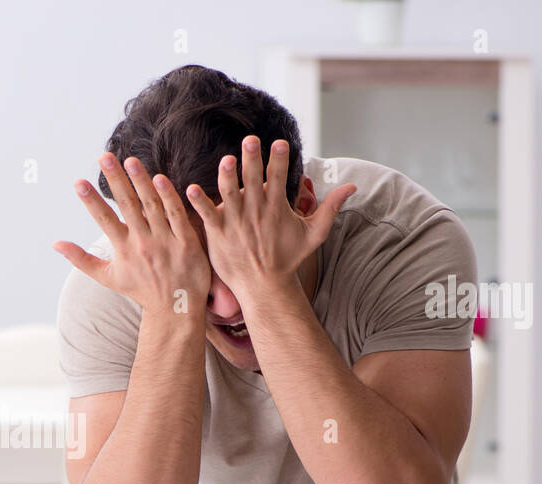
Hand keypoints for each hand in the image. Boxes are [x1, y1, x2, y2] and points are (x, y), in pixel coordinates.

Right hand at [53, 152, 210, 317]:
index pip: (104, 220)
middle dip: (115, 180)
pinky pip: (176, 215)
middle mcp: (142, 244)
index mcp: (123, 250)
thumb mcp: (108, 277)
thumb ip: (81, 259)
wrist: (176, 309)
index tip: (78, 182)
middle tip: (104, 156)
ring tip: (130, 160)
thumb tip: (55, 244)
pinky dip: (169, 197)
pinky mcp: (187, 242)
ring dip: (140, 181)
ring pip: (152, 206)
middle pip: (127, 206)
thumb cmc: (140, 291)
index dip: (91, 201)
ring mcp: (165, 242)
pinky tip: (159, 178)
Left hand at [187, 137, 355, 294]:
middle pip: (253, 181)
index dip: (280, 160)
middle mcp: (255, 213)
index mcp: (276, 209)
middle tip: (251, 139)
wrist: (264, 286)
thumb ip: (330, 208)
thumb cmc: (287, 258)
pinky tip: (189, 189)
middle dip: (252, 160)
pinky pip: (206, 216)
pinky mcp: (218, 234)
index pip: (279, 178)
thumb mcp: (314, 235)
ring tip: (227, 160)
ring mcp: (235, 223)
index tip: (281, 143)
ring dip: (227, 177)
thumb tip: (352, 186)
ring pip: (230, 195)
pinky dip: (199, 204)